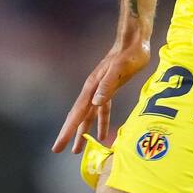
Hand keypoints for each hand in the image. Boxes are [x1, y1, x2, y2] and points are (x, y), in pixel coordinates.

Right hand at [52, 37, 150, 154]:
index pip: (77, 114)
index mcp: (91, 87)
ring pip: (88, 116)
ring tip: (77, 149)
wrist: (134, 42)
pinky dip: (100, 123)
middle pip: (77, 117)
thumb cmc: (129, 54)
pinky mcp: (109, 90)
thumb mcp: (119, 70)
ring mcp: (99, 91)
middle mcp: (92, 91)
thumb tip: (95, 103)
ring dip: (83, 132)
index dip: (67, 131)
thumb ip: (108, 86)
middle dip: (68, 134)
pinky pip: (101, 111)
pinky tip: (101, 134)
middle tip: (58, 150)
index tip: (58, 145)